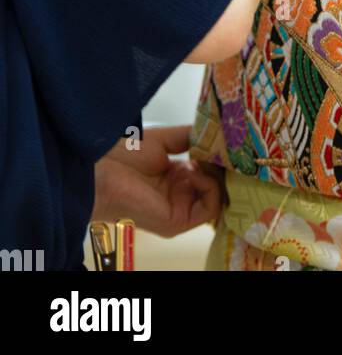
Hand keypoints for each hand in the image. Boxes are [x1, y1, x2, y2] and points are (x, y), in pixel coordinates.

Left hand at [93, 125, 223, 236]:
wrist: (102, 170)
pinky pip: (208, 207)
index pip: (211, 171)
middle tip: (224, 148)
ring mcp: (180, 209)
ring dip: (216, 175)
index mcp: (178, 177)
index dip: (220, 158)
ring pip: (217, 197)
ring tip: (204, 159)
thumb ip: (190, 137)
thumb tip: (217, 132)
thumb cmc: (126, 153)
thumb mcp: (164, 140)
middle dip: (223, 166)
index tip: (227, 140)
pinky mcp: (177, 221)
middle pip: (217, 184)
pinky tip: (194, 171)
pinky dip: (210, 187)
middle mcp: (181, 194)